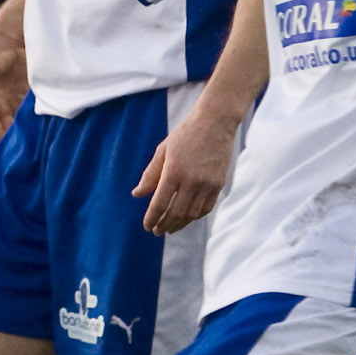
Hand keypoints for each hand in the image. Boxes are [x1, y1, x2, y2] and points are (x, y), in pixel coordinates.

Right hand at [0, 22, 27, 138]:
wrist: (15, 38)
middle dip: (2, 136)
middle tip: (14, 133)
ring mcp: (10, 105)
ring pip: (11, 128)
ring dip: (17, 132)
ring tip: (26, 128)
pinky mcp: (25, 102)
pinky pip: (26, 119)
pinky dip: (30, 123)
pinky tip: (36, 120)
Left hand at [134, 106, 236, 234]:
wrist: (215, 123)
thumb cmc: (186, 135)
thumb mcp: (163, 150)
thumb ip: (150, 174)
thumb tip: (137, 194)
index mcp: (174, 171)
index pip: (160, 203)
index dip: (152, 218)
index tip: (147, 226)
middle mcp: (191, 181)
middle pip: (175, 213)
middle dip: (164, 225)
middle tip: (156, 231)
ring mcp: (207, 184)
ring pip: (191, 214)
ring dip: (179, 224)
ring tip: (170, 228)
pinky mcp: (218, 184)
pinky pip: (206, 208)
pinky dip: (195, 216)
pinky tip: (187, 218)